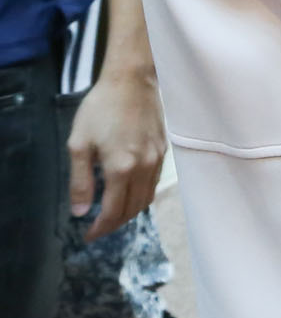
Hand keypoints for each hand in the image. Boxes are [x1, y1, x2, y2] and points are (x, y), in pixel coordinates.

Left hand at [67, 59, 164, 239]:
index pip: (113, 211)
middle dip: (115, 224)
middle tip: (98, 229)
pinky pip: (154, 184)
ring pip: (147, 199)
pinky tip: (128, 192)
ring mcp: (157, 160)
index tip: (88, 235)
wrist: (132, 82)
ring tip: (112, 215)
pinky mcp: (164, 152)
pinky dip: (141, 196)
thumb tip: (80, 211)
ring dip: (130, 212)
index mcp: (120, 168)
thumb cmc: (100, 109)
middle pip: (133, 209)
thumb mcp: (79, 144)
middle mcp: (143, 168)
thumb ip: (80, 181)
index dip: (100, 228)